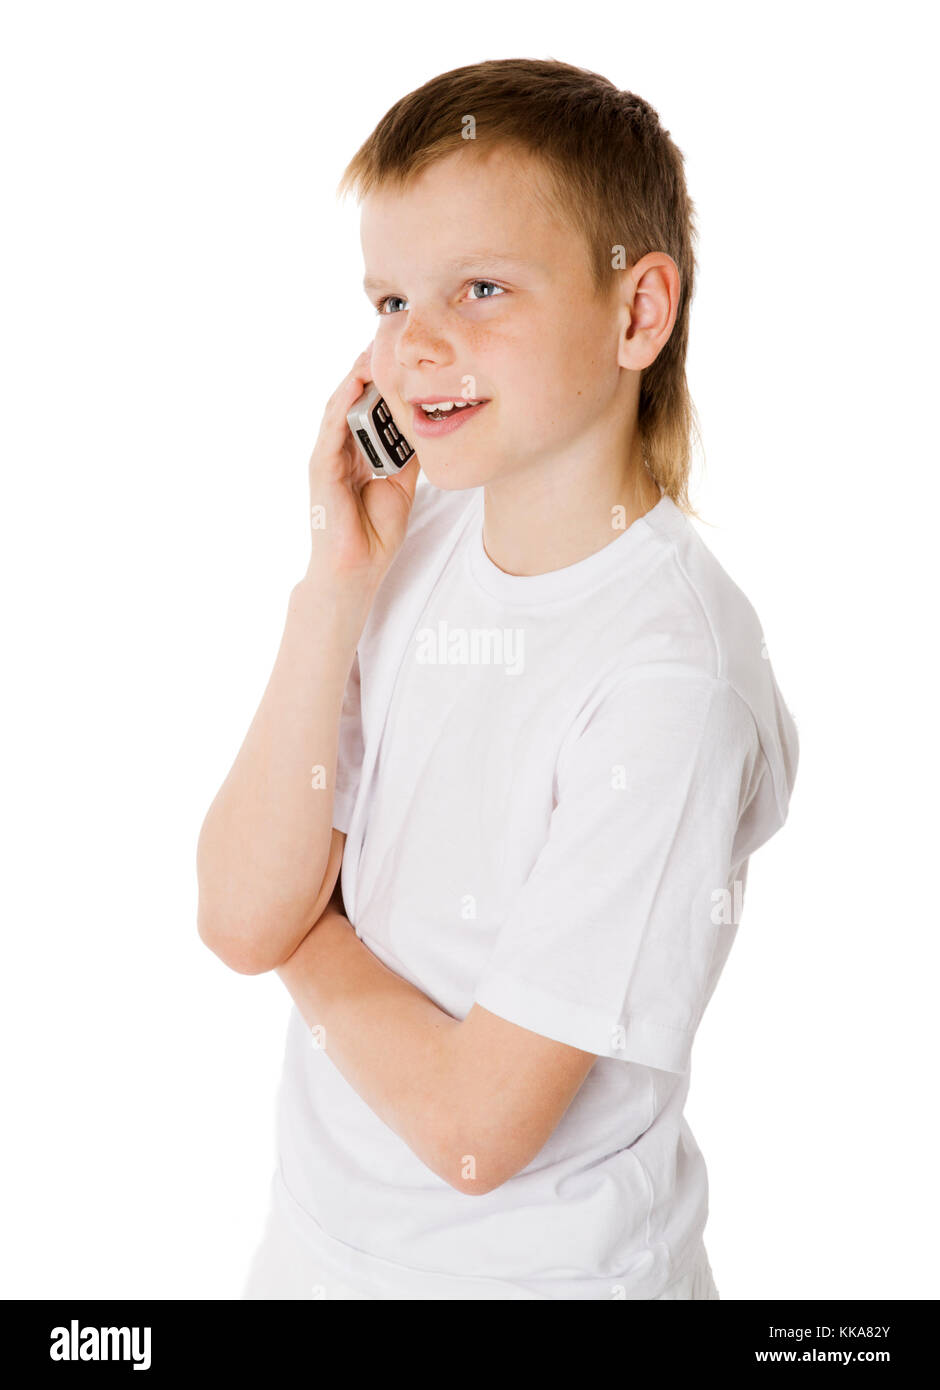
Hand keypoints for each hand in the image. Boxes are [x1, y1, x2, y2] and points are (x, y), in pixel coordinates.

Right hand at [305, 345, 420, 595]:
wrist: (356, 571)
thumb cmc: (374, 532)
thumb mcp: (402, 484)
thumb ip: (409, 454)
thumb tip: (429, 425)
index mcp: (356, 452)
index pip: (367, 406)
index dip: (382, 379)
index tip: (401, 354)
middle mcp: (339, 449)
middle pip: (353, 399)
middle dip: (370, 369)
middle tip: (389, 339)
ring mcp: (327, 457)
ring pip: (340, 407)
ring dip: (355, 377)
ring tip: (373, 350)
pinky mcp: (321, 470)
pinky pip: (332, 429)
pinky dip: (343, 404)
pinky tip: (355, 383)